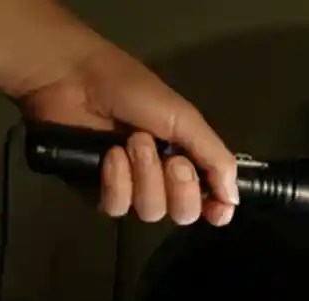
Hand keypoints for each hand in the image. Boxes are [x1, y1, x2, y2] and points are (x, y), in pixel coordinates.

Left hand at [17, 41, 238, 225]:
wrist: (74, 79)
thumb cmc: (132, 91)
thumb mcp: (185, 118)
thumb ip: (216, 158)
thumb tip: (234, 199)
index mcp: (186, 159)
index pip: (208, 200)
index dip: (215, 209)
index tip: (217, 209)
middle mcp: (161, 179)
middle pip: (184, 213)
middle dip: (181, 188)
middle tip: (171, 160)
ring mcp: (129, 188)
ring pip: (151, 212)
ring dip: (145, 177)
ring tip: (132, 143)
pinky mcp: (96, 193)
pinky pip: (116, 208)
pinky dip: (116, 182)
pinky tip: (109, 155)